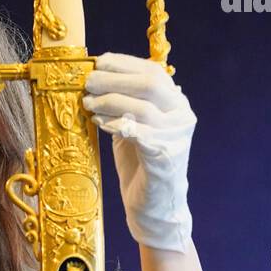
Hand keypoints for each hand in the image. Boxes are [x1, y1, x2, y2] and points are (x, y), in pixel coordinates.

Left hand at [82, 51, 196, 252]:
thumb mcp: (132, 128)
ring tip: (88, 102)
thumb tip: (99, 78)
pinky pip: (137, 133)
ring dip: (110, 101)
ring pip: (142, 107)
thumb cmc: (140, 167)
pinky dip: (116, 124)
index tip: (99, 62)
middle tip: (89, 82)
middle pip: (149, 84)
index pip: (153, 72)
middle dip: (114, 79)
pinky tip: (99, 122)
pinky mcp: (164, 158)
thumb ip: (125, 104)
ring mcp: (175, 138)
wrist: (154, 208)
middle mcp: (181, 117)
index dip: (125, 64)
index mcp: (177, 105)